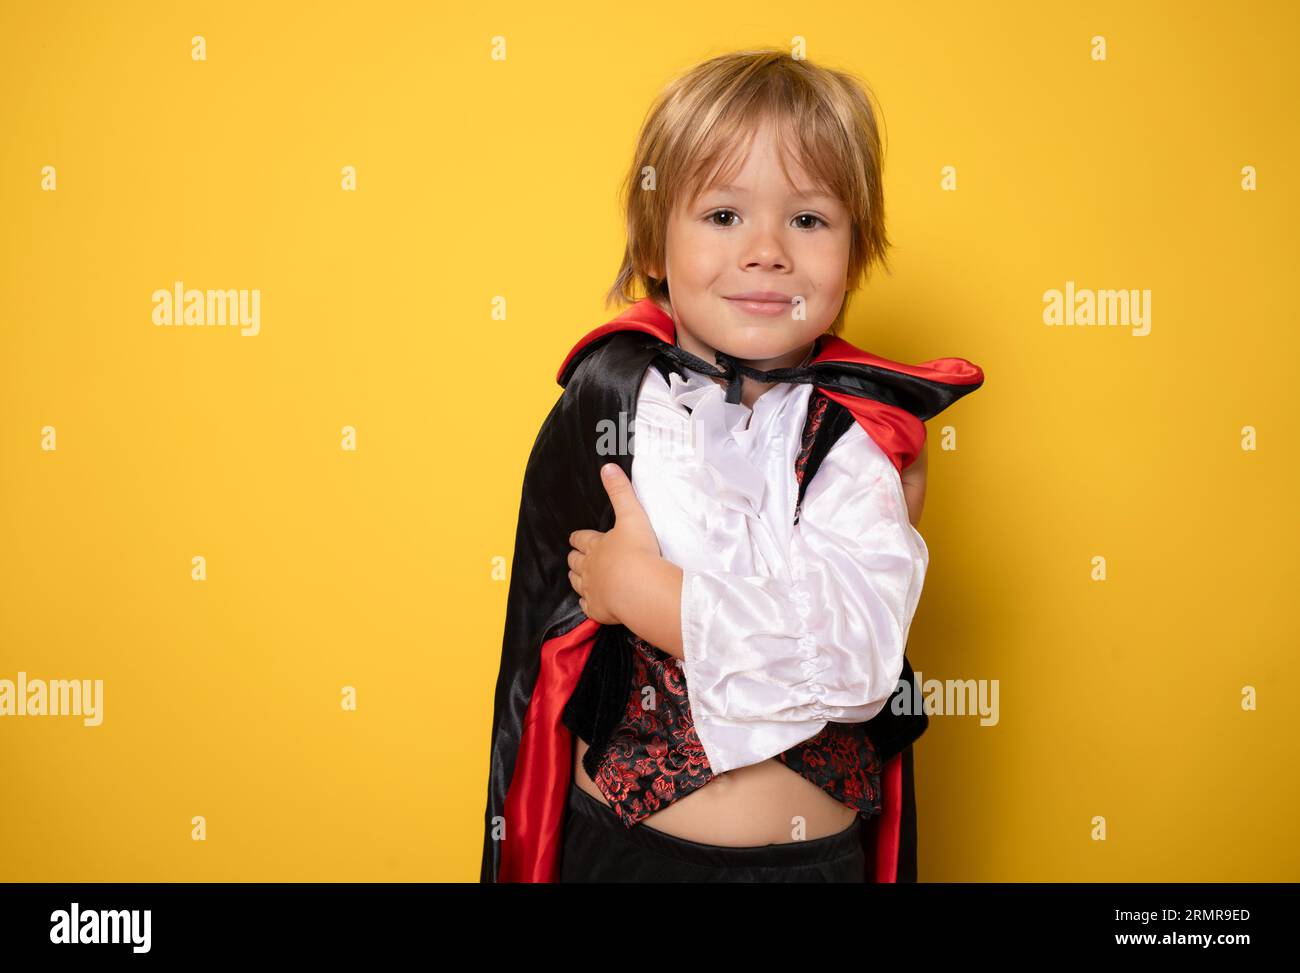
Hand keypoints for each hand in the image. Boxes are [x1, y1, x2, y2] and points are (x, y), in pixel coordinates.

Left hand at [567, 463, 661, 623]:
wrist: (639, 588)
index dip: (578, 537)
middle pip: (575, 562)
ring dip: (577, 579)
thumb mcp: (631, 515)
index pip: (581, 539)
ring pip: (577, 583)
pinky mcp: (597, 609)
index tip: (576, 537)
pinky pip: (587, 606)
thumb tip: (607, 467)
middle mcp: (589, 567)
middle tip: (575, 557)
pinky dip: (587, 603)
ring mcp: (591, 589)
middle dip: (574, 558)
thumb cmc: (637, 550)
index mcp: (595, 545)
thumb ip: (620, 491)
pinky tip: (590, 603)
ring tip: (578, 577)